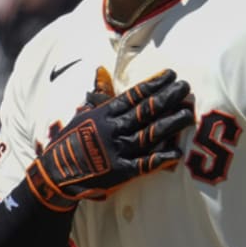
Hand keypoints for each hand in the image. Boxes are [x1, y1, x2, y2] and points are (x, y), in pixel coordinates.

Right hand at [24, 68, 193, 210]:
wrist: (56, 173)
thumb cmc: (69, 142)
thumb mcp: (81, 115)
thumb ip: (98, 98)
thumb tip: (101, 73)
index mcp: (104, 114)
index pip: (134, 95)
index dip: (154, 84)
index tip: (171, 74)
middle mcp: (114, 129)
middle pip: (147, 111)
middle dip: (168, 97)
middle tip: (186, 87)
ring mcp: (119, 150)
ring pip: (151, 133)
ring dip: (172, 123)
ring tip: (189, 113)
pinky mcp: (122, 171)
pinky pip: (147, 163)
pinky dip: (163, 158)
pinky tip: (178, 151)